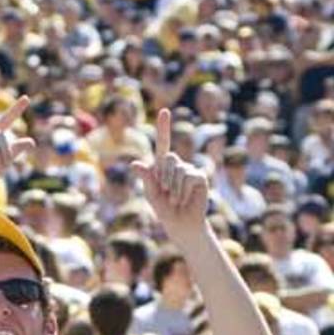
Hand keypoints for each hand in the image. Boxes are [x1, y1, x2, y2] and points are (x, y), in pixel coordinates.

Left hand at [131, 109, 209, 242]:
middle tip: (166, 193)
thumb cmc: (164, 209)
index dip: (164, 127)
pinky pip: (189, 177)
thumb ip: (146, 177)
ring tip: (175, 199)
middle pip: (169, 158)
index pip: (163, 144)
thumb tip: (135, 163)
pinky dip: (183, 191)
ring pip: (178, 169)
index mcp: (162, 167)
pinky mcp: (200, 177)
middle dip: (164, 178)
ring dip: (173, 188)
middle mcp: (177, 165)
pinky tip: (184, 199)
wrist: (180, 223)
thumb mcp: (151, 194)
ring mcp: (190, 169)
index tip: (164, 111)